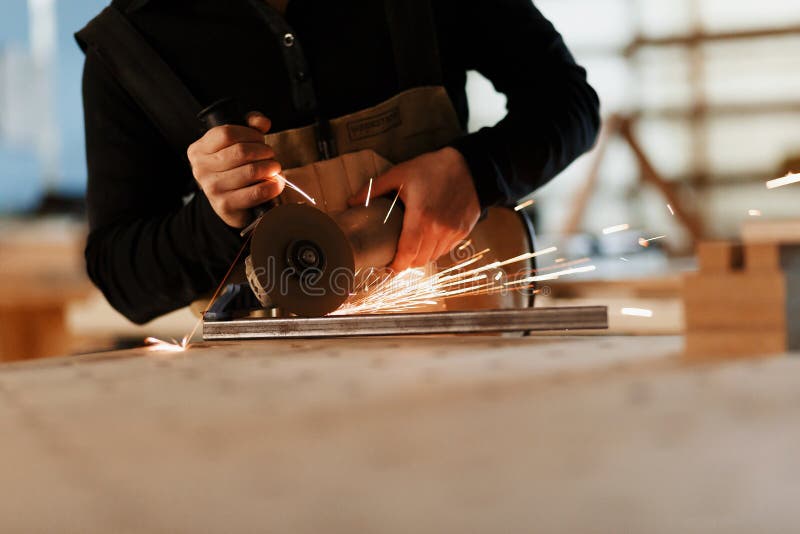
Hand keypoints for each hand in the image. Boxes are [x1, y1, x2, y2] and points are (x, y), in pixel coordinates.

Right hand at [187, 112, 283, 227]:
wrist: (233, 204)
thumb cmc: (236, 169)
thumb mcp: (238, 143)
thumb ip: (251, 126)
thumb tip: (263, 123)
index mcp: (199, 150)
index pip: (227, 133)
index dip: (250, 134)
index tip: (260, 140)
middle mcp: (201, 169)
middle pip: (241, 152)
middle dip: (264, 151)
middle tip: (270, 156)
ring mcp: (212, 188)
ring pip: (251, 171)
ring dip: (270, 168)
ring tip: (274, 168)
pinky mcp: (226, 205)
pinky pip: (257, 192)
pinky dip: (272, 186)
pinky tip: (276, 183)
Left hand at [349, 147, 480, 271]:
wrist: (470, 166)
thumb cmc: (434, 168)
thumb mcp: (400, 173)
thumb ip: (375, 189)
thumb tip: (352, 202)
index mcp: (420, 217)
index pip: (406, 253)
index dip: (396, 266)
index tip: (388, 268)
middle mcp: (438, 229)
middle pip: (419, 260)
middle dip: (406, 262)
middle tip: (396, 256)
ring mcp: (452, 232)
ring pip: (433, 257)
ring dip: (420, 256)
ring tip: (412, 247)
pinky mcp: (462, 232)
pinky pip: (445, 249)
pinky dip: (435, 249)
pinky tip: (428, 238)